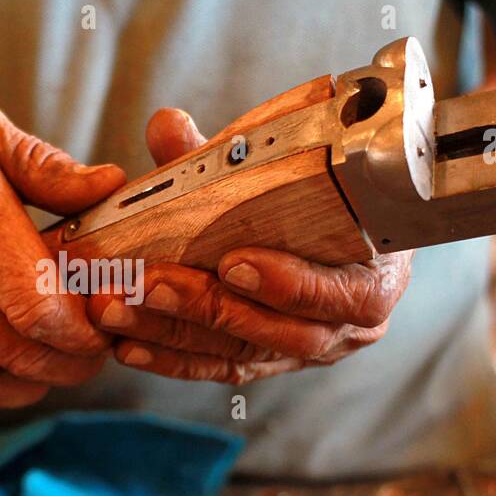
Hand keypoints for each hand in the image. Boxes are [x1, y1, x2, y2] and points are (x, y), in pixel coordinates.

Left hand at [86, 108, 412, 383]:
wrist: (344, 218)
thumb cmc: (324, 186)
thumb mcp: (291, 156)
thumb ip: (233, 148)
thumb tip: (168, 126)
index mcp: (375, 272)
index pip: (344, 293)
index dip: (290, 284)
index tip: (233, 263)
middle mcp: (347, 324)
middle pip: (281, 332)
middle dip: (208, 309)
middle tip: (149, 283)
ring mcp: (307, 350)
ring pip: (241, 355)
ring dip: (174, 334)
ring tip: (120, 311)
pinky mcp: (268, 363)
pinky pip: (218, 369)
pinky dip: (171, 359)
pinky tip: (128, 346)